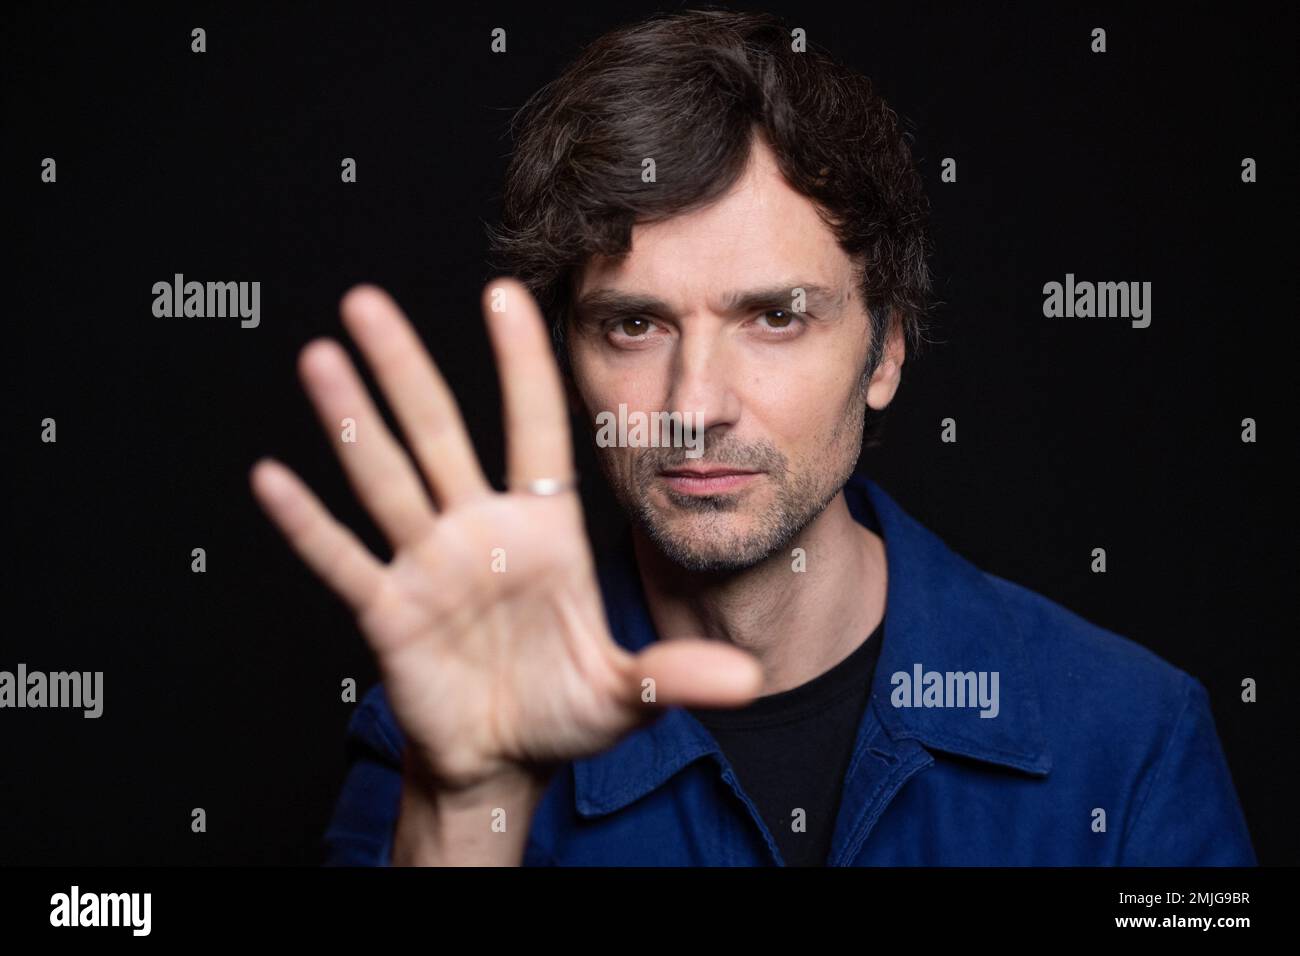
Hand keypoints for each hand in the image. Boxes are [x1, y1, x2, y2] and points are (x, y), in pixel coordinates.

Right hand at [249, 280, 762, 793]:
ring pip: (385, 479)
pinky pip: (345, 561)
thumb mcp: (628, 694)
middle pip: (439, 434)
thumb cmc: (566, 710)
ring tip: (319, 360)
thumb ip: (676, 677)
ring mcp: (429, 566)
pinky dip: (310, 526)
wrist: (506, 759)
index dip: (521, 364)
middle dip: (405, 368)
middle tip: (367, 301)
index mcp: (543, 529)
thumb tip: (748, 678)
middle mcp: (480, 531)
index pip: (534, 427)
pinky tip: (272, 478)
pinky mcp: (390, 612)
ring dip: (351, 423)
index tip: (504, 293)